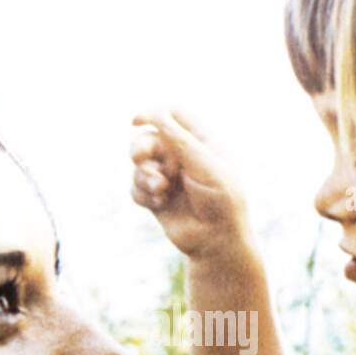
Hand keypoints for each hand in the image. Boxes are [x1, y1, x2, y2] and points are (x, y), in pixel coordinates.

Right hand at [129, 108, 251, 259]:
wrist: (217, 241)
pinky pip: (135, 188)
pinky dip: (143, 194)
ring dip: (144, 177)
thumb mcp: (204, 164)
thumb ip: (179, 139)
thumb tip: (154, 113)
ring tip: (161, 191)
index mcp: (200, 140)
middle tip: (140, 159)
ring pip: (138, 165)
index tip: (136, 120)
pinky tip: (160, 204)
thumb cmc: (220, 200)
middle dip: (140, 148)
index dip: (153, 113)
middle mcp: (181, 155)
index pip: (173, 114)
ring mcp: (167, 176)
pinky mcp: (156, 196)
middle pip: (148, 138)